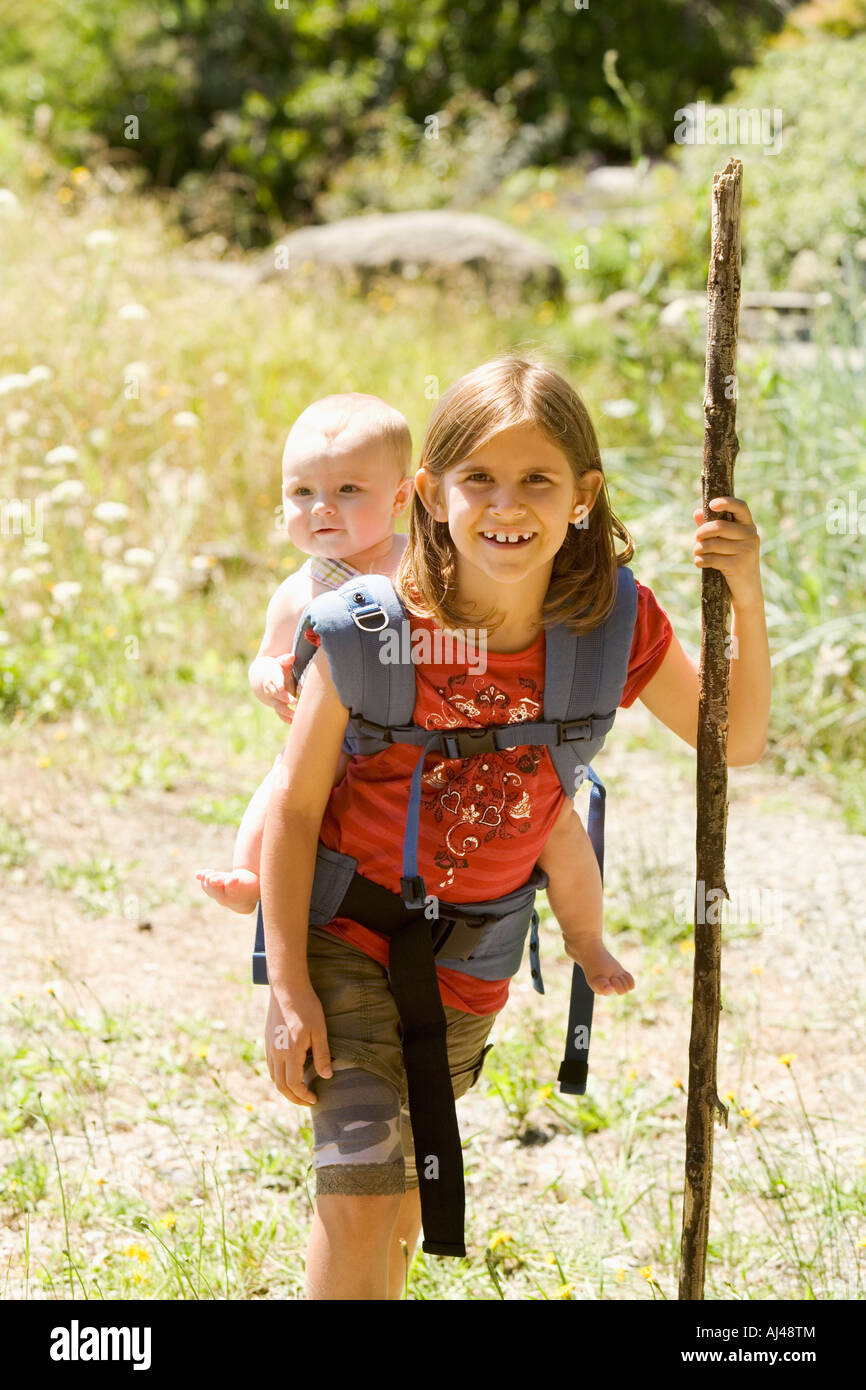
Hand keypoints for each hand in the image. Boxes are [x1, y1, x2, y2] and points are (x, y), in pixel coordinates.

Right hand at [258, 652, 296, 720]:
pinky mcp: (275, 704)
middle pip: (276, 695)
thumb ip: (285, 660)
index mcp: (272, 677)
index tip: (282, 688)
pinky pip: (279, 712)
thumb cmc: (274, 668)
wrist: (260, 676)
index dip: (278, 684)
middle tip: (294, 701)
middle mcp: (271, 689)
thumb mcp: (278, 662)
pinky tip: (292, 722)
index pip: (274, 680)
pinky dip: (285, 718)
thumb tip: (292, 657)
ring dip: (286, 711)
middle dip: (285, 698)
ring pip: (278, 706)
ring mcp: (272, 698)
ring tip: (295, 716)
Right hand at [265, 984, 331, 1106]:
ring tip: (299, 1090)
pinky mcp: (267, 1040)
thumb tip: (326, 1076)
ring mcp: (270, 1046)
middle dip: (294, 1098)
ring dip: (285, 1088)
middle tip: (307, 1101)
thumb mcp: (320, 1030)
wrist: (287, 987)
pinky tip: (289, 1073)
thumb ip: (322, 1055)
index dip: (303, 1096)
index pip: (294, 1084)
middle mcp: (277, 1053)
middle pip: (281, 1085)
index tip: (314, 1099)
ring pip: (273, 1076)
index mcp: (290, 1052)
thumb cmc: (307, 1007)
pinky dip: (279, 1076)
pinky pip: (271, 1065)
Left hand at [693, 497, 761, 605]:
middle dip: (702, 532)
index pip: (741, 507)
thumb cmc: (734, 561)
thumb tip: (696, 512)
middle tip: (696, 539)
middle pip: (719, 526)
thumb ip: (712, 526)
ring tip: (697, 552)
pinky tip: (699, 562)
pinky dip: (701, 560)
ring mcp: (746, 550)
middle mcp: (751, 535)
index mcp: (749, 526)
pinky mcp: (739, 565)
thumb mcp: (726, 543)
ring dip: (699, 548)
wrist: (747, 590)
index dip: (726, 502)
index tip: (711, 504)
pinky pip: (712, 558)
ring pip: (713, 543)